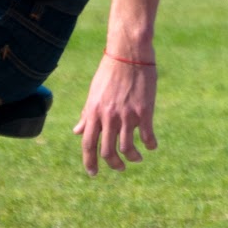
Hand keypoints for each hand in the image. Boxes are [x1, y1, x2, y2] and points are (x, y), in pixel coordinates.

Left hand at [74, 52, 157, 177]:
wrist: (129, 54)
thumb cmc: (109, 72)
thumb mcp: (94, 94)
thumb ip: (87, 114)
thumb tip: (77, 131)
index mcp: (94, 112)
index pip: (87, 144)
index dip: (89, 162)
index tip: (93, 173)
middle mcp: (108, 117)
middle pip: (107, 151)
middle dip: (114, 165)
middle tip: (119, 168)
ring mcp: (127, 115)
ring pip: (127, 148)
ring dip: (132, 157)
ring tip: (137, 158)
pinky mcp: (144, 111)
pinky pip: (147, 136)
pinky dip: (150, 144)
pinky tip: (151, 145)